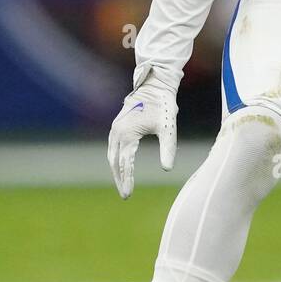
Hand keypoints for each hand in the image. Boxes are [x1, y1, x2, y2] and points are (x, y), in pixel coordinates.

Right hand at [107, 81, 177, 198]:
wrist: (154, 86)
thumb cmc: (163, 106)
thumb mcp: (168, 128)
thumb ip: (168, 149)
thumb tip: (167, 169)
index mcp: (127, 134)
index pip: (126, 163)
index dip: (127, 179)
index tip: (128, 194)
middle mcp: (117, 132)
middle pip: (115, 162)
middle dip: (119, 179)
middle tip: (125, 195)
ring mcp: (115, 129)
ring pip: (112, 155)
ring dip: (116, 171)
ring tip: (123, 185)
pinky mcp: (117, 126)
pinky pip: (114, 148)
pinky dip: (116, 160)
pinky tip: (122, 168)